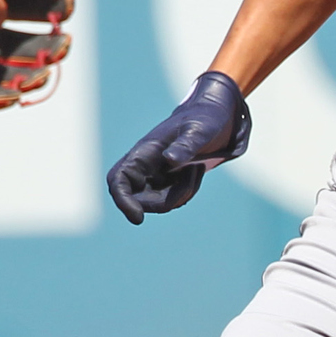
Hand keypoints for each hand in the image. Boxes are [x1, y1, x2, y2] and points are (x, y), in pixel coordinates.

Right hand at [106, 71, 250, 224]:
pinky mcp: (167, 181)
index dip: (122, 202)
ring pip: (158, 203)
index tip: (139, 219)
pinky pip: (171, 200)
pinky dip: (185, 193)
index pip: (118, 181)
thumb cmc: (206, 119)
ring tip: (197, 169)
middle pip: (138, 199)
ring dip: (181, 194)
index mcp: (143, 152)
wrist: (217, 117)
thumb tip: (168, 160)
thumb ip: (185, 145)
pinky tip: (195, 172)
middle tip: (192, 175)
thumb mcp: (200, 131)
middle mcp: (144, 166)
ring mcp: (155, 175)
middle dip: (164, 200)